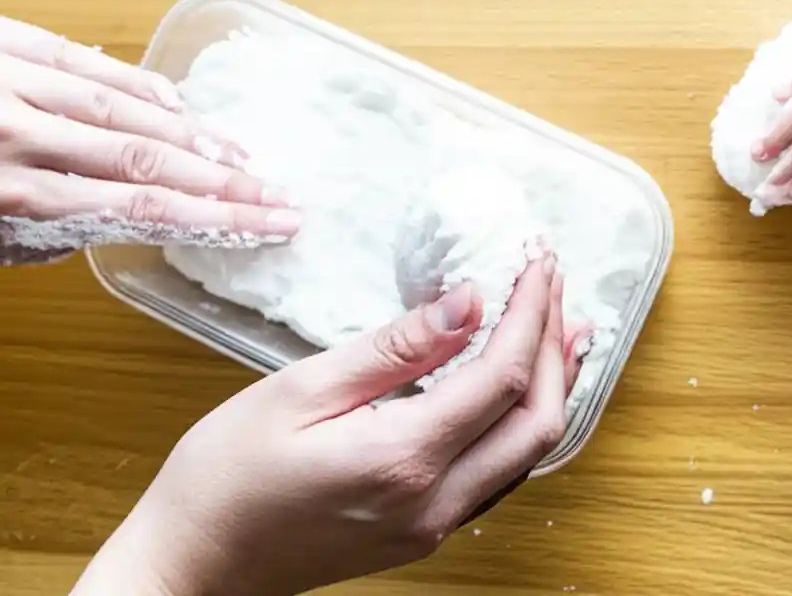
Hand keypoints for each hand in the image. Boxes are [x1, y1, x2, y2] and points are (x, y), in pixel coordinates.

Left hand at [0, 17, 299, 241]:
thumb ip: (42, 229)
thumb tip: (106, 212)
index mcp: (15, 197)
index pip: (143, 209)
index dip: (219, 216)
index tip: (274, 222)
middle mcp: (18, 137)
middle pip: (146, 159)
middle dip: (225, 178)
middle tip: (280, 192)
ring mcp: (10, 85)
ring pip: (119, 106)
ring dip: (190, 132)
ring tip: (240, 155)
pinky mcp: (0, 45)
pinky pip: (76, 57)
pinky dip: (133, 80)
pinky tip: (174, 102)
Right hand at [73, 256, 581, 595]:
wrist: (195, 561)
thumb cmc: (227, 474)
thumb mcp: (302, 389)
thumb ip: (396, 348)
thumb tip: (470, 302)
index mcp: (403, 458)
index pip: (502, 376)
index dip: (531, 313)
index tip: (539, 263)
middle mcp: (435, 501)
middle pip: (537, 421)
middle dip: (555, 347)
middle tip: (555, 286)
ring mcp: (435, 525)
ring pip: (528, 453)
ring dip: (551, 387)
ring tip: (562, 329)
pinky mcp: (426, 532)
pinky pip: (500, 474)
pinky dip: (522, 423)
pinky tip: (521, 389)